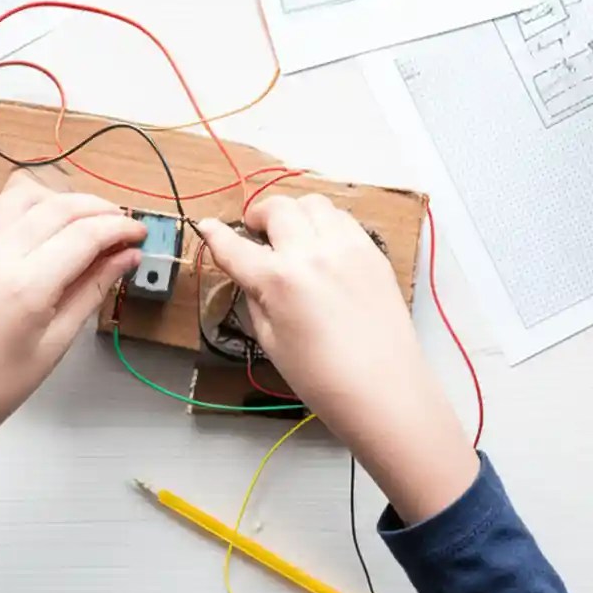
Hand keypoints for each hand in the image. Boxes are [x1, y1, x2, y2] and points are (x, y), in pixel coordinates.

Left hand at [0, 173, 145, 526]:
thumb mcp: (55, 344)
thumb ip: (92, 291)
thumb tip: (127, 257)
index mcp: (25, 287)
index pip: (84, 235)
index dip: (120, 229)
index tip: (141, 233)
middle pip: (59, 207)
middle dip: (99, 208)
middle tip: (125, 225)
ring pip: (27, 195)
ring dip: (64, 199)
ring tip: (89, 221)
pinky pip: (0, 207)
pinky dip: (31, 203)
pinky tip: (50, 222)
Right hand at [198, 194, 475, 522]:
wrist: (384, 390)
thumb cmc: (322, 378)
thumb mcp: (271, 342)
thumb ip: (256, 300)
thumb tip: (253, 277)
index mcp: (279, 280)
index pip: (235, 247)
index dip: (216, 235)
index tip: (208, 227)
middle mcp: (312, 253)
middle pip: (277, 209)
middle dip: (258, 216)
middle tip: (255, 233)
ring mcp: (347, 247)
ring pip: (313, 203)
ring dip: (294, 213)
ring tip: (291, 234)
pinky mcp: (373, 252)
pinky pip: (342, 219)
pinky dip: (324, 222)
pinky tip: (322, 245)